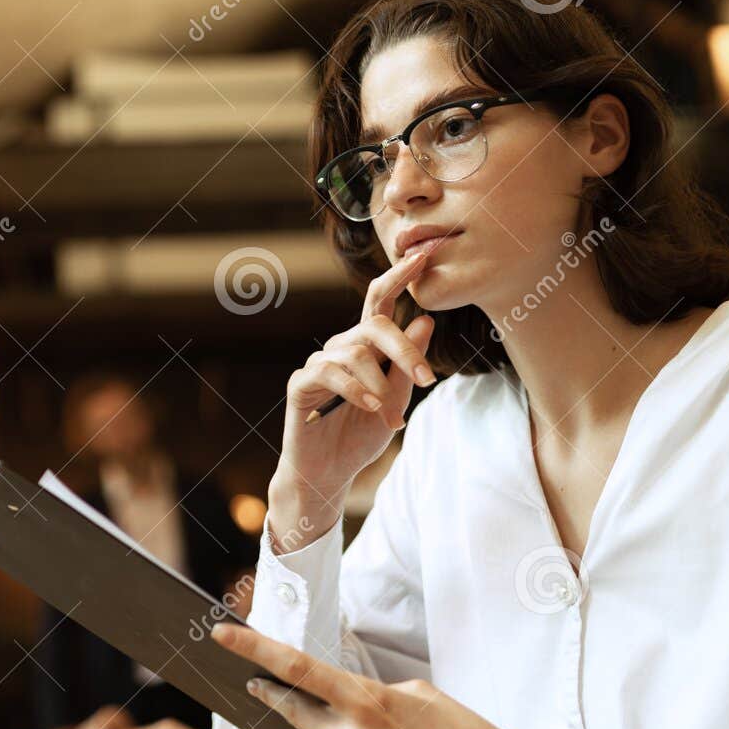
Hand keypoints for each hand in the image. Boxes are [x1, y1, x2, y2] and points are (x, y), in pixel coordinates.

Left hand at [209, 623, 597, 728]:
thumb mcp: (417, 693)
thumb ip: (370, 692)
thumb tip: (340, 696)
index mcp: (365, 700)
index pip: (296, 668)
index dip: (254, 648)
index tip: (221, 634)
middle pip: (292, 709)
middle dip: (270, 694)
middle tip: (251, 682)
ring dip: (321, 727)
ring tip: (362, 726)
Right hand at [269, 252, 436, 542]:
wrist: (328, 474)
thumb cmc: (360, 436)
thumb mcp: (396, 400)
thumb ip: (406, 365)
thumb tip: (426, 320)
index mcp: (365, 347)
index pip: (380, 302)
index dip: (399, 276)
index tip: (423, 255)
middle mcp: (340, 347)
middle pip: (374, 325)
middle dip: (404, 349)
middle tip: (427, 378)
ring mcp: (318, 363)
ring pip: (356, 352)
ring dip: (381, 386)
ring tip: (391, 417)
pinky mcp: (301, 384)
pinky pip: (330, 373)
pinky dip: (355, 389)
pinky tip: (370, 406)